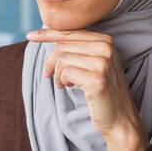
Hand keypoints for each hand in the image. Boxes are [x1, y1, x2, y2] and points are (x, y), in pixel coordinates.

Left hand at [27, 27, 150, 150]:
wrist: (120, 118)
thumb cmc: (101, 91)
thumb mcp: (92, 64)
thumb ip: (77, 49)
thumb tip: (46, 35)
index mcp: (106, 40)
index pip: (70, 32)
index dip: (48, 33)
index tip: (30, 35)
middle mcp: (106, 48)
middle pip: (63, 46)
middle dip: (51, 61)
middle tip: (49, 75)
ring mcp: (103, 63)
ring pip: (62, 59)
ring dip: (57, 74)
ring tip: (62, 84)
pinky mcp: (97, 79)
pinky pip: (66, 73)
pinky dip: (62, 81)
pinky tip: (68, 87)